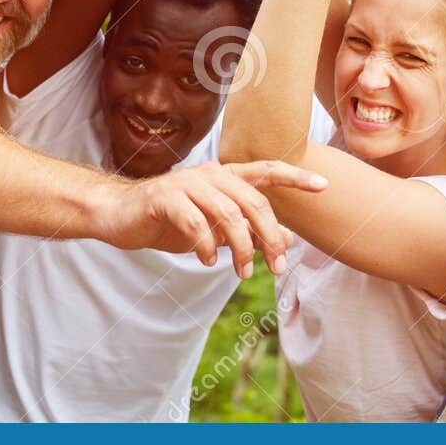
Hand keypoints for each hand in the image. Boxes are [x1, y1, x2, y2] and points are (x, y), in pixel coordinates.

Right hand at [101, 159, 326, 277]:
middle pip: (253, 201)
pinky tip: (208, 261)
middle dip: (270, 237)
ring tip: (243, 273)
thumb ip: (249, 230)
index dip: (296, 177)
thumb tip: (288, 241)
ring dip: (241, 247)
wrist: (120, 215)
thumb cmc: (171, 219)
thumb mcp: (215, 228)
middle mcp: (210, 174)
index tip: (325, 185)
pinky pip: (194, 221)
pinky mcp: (164, 198)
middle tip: (277, 267)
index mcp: (225, 177)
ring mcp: (186, 183)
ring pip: (227, 213)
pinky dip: (206, 245)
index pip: (267, 171)